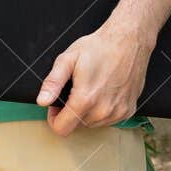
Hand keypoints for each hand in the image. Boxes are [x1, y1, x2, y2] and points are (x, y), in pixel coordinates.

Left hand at [35, 23, 153, 135]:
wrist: (129, 41)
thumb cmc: (99, 47)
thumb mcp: (68, 59)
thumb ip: (53, 83)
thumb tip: (42, 101)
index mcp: (85, 99)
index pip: (62, 129)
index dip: (54, 118)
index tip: (56, 106)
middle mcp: (103, 111)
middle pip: (76, 126)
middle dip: (71, 112)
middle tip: (75, 90)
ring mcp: (118, 112)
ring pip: (92, 124)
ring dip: (87, 112)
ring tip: (91, 88)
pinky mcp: (128, 111)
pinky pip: (108, 120)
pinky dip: (102, 110)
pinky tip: (104, 92)